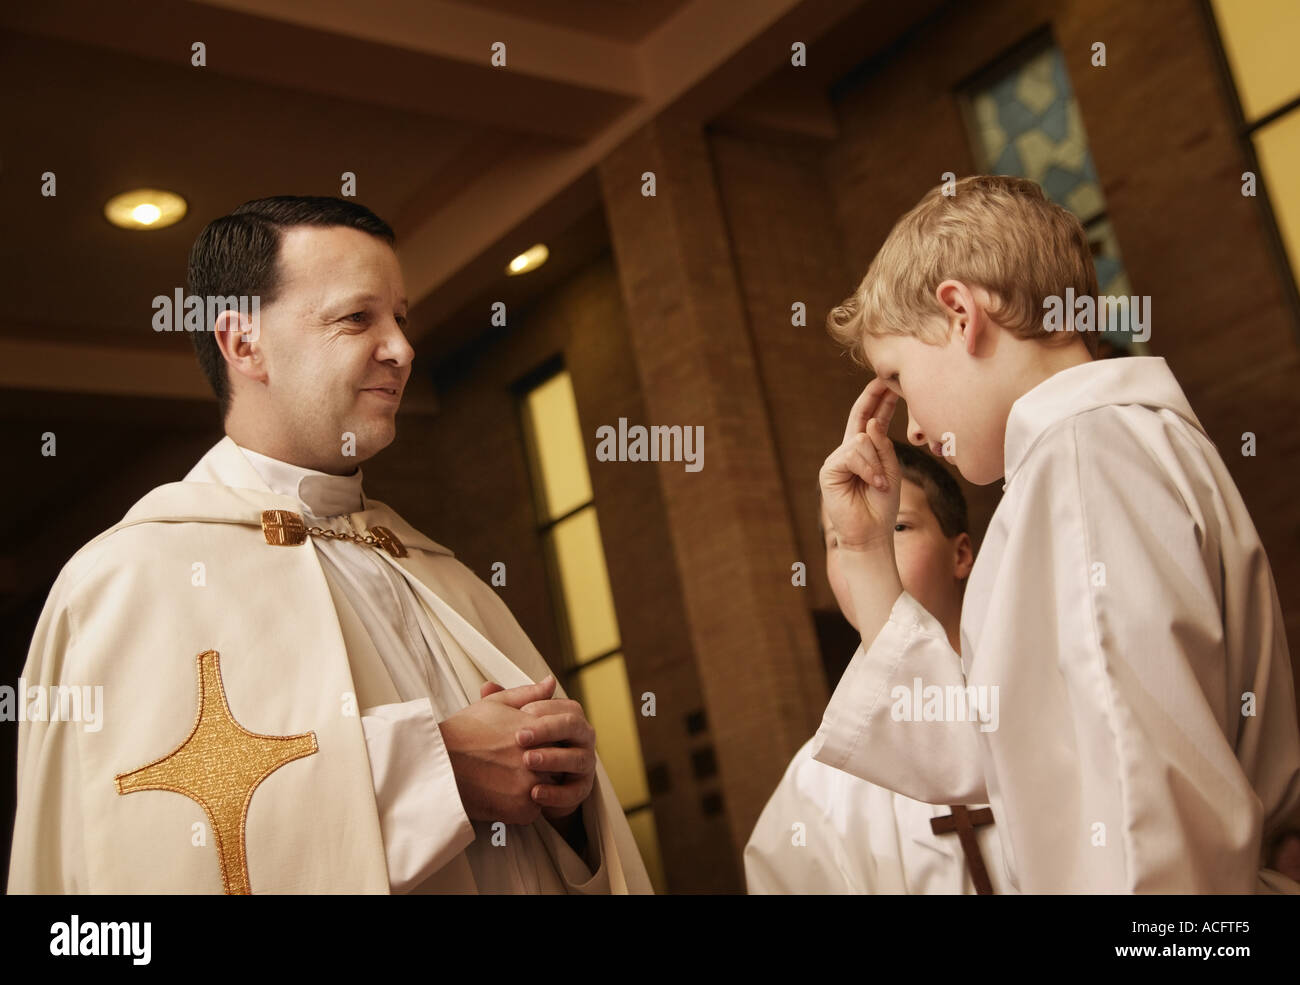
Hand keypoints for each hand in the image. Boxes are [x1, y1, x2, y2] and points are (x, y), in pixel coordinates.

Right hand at [439, 677, 557, 824]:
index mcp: (535, 729)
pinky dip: (521, 805)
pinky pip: (533, 809)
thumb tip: (551, 682)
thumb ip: (529, 694)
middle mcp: (537, 757)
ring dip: (533, 785)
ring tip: (505, 778)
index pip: (557, 737)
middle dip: (540, 764)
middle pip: (554, 763)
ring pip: (546, 787)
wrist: (438, 767)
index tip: (524, 745)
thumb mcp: (495, 704)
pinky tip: (500, 793)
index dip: (542, 742)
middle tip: (511, 764)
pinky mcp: (523, 809)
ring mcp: (531, 784)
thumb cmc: (462, 732)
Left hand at [480, 681, 596, 821]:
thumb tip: (488, 686)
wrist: (526, 784)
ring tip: (527, 761)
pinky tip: (535, 793)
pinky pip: (574, 792)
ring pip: (576, 758)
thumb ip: (498, 709)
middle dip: (547, 730)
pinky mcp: (581, 789)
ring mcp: (584, 762)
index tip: (519, 713)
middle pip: (573, 726)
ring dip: (552, 759)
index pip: (562, 706)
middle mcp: (582, 736)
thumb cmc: (520, 746)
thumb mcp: (509, 723)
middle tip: (519, 737)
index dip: (541, 708)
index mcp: (569, 715)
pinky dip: (556, 794)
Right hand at [819, 378, 901, 551]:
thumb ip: (882, 446)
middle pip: (860, 418)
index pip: (871, 420)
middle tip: (885, 380)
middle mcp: (848, 452)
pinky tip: (873, 484)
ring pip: (861, 440)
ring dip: (877, 462)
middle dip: (874, 399)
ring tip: (880, 483)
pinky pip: (853, 454)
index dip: (879, 401)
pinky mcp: (829, 470)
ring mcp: (837, 459)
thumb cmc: (882, 505)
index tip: (888, 384)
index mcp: (865, 452)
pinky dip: (868, 469)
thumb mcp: (891, 470)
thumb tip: (871, 423)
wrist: (871, 533)